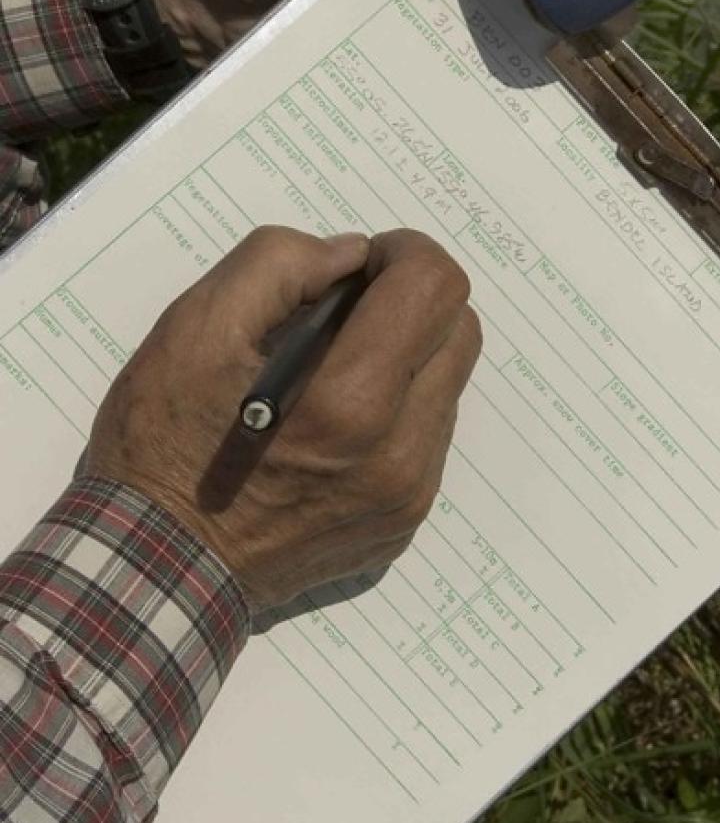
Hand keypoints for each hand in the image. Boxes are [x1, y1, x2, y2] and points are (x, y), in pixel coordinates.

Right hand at [82, 226, 481, 611]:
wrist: (156, 569)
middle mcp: (399, 454)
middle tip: (344, 313)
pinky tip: (332, 422)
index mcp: (350, 401)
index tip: (358, 269)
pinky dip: (397, 408)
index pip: (436, 288)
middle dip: (412, 302)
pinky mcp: (404, 522)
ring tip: (329, 373)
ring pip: (449, 384)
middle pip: (460, 331)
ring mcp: (408, 494)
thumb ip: (277, 264)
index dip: (403, 254)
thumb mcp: (194, 328)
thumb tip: (350, 256)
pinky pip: (429, 437)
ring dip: (406, 357)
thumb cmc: (161, 446)